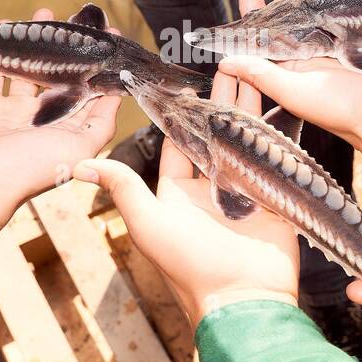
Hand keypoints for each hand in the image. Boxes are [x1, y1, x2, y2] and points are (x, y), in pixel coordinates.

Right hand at [0, 6, 120, 279]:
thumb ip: (101, 122)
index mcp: (68, 130)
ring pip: (27, 70)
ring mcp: (13, 112)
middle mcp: (43, 121)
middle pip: (59, 77)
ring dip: (35, 44)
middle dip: (67, 49)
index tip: (110, 35)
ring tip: (43, 14)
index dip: (101, 65)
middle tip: (74, 19)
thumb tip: (118, 93)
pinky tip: (4, 28)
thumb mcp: (80, 147)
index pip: (90, 92)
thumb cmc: (31, 166)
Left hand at [75, 71, 299, 325]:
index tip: (181, 77)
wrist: (244, 299)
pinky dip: (277, 129)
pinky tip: (283, 100)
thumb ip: (122, 187)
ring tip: (254, 68)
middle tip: (227, 62)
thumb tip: (78, 166)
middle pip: (215, 131)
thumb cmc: (189, 266)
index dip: (180, 110)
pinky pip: (274, 155)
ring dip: (249, 105)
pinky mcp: (273, 195)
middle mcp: (210, 187)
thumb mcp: (148, 223)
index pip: (177, 140)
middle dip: (221, 98)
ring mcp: (244, 190)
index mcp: (177, 191)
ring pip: (246, 136)